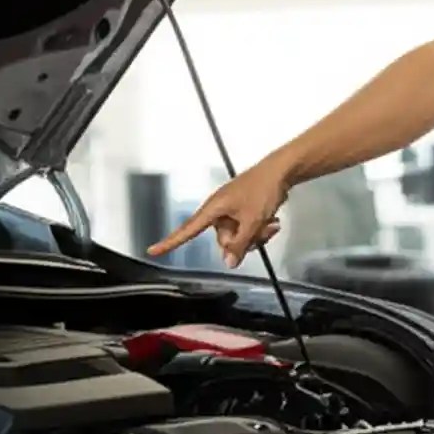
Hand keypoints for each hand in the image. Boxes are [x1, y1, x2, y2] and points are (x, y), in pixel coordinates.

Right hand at [147, 163, 287, 267]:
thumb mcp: (252, 221)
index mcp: (213, 209)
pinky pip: (246, 229)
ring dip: (256, 234)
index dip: (170, 241)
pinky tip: (272, 221)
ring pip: (238, 236)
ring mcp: (232, 210)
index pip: (187, 229)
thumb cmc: (263, 189)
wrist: (281, 171)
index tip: (152, 250)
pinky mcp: (243, 210)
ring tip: (270, 223)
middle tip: (261, 229)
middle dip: (244, 240)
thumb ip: (239, 244)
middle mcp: (219, 210)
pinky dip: (259, 228)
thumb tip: (228, 263)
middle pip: (223, 240)